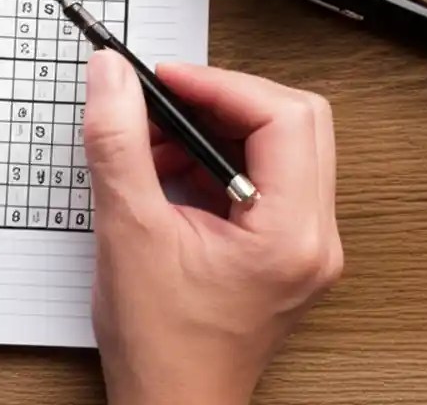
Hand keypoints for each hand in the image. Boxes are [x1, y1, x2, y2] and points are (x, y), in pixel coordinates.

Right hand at [83, 50, 341, 404]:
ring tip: (153, 145)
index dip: (219, 84)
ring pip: (278, 148)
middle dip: (222, 101)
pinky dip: (213, 162)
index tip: (165, 79)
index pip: (284, 117)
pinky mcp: (280, 250)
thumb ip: (119, 144)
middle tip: (164, 98)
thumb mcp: (127, 232)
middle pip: (292, 123)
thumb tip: (113, 78)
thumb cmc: (162, 348)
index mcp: (292, 233)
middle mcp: (313, 237)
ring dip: (214, 131)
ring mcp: (301, 245)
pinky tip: (163, 173)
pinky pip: (260, 179)